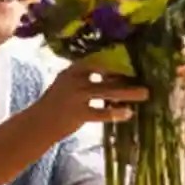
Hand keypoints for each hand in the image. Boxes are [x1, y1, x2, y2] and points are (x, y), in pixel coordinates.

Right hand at [33, 60, 148, 136]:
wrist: (38, 123)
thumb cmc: (57, 102)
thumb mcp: (67, 83)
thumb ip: (86, 78)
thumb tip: (114, 75)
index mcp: (72, 70)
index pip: (97, 61)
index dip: (115, 62)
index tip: (132, 64)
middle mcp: (74, 80)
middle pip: (105, 74)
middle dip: (126, 75)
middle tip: (145, 76)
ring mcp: (76, 97)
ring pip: (106, 92)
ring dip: (127, 93)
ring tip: (144, 94)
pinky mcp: (78, 114)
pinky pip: (101, 112)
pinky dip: (115, 113)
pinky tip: (128, 113)